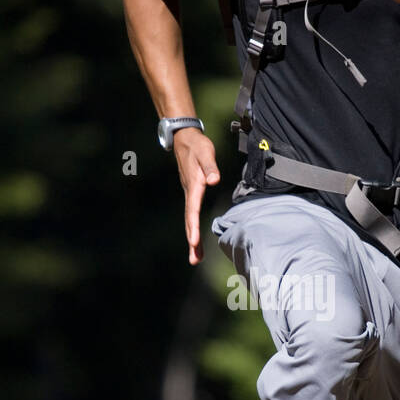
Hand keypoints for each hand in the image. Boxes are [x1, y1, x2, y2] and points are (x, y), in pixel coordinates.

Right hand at [174, 128, 219, 264]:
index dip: (193, 226)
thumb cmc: (197, 145)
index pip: (192, 210)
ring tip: (196, 258)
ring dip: (192, 239)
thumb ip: (210, 166)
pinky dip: (193, 229)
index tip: (194, 240)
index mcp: (193, 185)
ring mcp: (189, 194)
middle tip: (194, 260)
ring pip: (189, 220)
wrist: (185, 139)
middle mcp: (189, 193)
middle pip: (189, 221)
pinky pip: (191, 215)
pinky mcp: (192, 194)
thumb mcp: (205, 152)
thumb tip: (214, 180)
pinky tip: (196, 240)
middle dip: (192, 241)